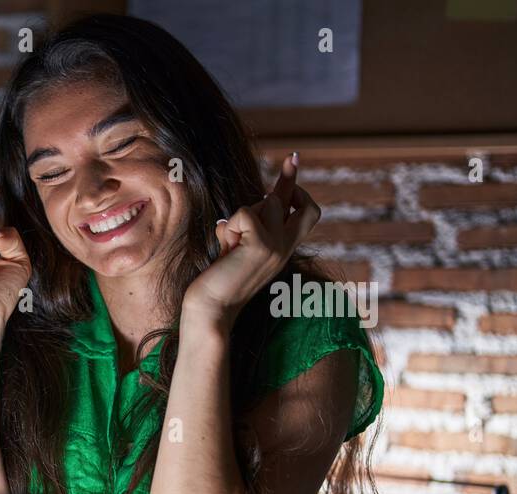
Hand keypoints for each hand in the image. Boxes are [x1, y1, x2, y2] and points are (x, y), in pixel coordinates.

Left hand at [181, 153, 320, 327]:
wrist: (211, 309)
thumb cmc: (218, 280)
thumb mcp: (241, 247)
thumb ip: (253, 225)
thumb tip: (265, 196)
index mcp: (283, 249)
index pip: (306, 212)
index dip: (298, 187)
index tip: (291, 161)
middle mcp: (286, 247)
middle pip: (301, 203)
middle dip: (287, 183)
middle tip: (289, 163)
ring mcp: (277, 246)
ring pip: (265, 204)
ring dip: (240, 217)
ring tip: (230, 245)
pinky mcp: (261, 245)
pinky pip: (243, 214)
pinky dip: (229, 226)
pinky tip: (225, 248)